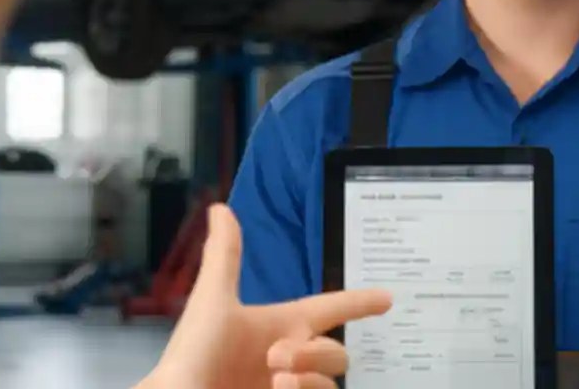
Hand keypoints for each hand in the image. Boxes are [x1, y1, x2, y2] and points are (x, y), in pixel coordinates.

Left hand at [135, 204, 391, 388]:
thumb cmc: (191, 355)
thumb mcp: (212, 301)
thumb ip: (224, 256)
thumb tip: (220, 208)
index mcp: (278, 327)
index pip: (331, 309)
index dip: (360, 302)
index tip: (388, 297)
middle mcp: (289, 358)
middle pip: (336, 351)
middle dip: (316, 351)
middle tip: (276, 358)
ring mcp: (289, 385)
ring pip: (332, 376)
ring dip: (312, 373)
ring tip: (278, 379)